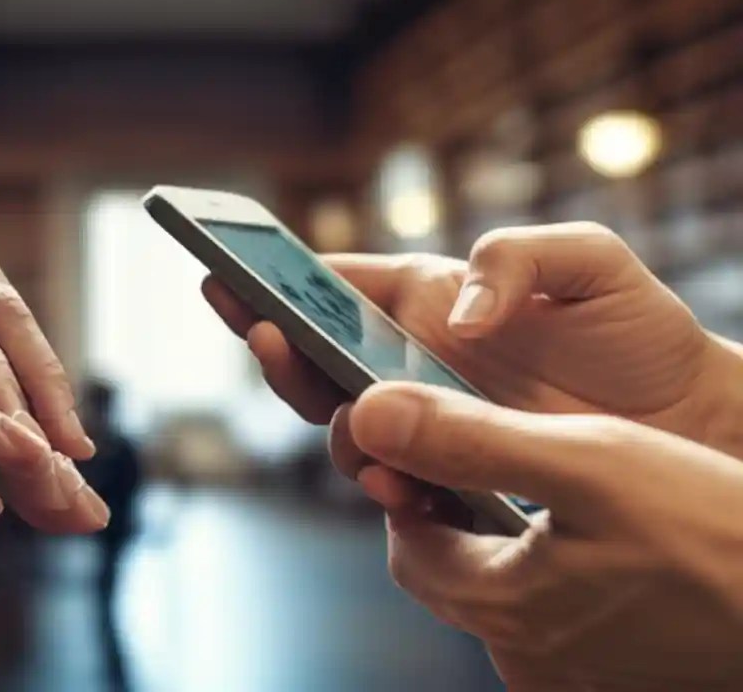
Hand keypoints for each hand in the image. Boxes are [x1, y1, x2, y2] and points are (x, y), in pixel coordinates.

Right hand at [204, 223, 742, 473]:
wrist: (692, 427)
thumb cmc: (640, 335)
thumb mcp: (593, 265)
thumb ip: (520, 258)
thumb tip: (454, 315)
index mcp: (429, 298)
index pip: (333, 284)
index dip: (273, 277)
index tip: (227, 269)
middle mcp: (412, 360)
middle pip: (313, 356)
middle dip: (275, 346)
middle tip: (262, 330)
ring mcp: (427, 421)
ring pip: (342, 423)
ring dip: (329, 420)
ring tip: (352, 416)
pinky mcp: (450, 475)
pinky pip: (393, 479)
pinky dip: (381, 480)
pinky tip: (395, 479)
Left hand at [338, 382, 742, 689]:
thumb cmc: (717, 534)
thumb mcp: (588, 462)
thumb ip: (471, 441)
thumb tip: (372, 416)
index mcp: (502, 606)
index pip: (406, 544)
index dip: (410, 490)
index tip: (436, 445)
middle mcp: (525, 657)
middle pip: (449, 573)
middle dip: (454, 516)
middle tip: (494, 462)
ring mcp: (572, 676)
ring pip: (501, 598)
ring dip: (505, 546)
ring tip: (555, 499)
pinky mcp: (614, 678)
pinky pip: (553, 622)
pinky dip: (554, 578)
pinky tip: (600, 546)